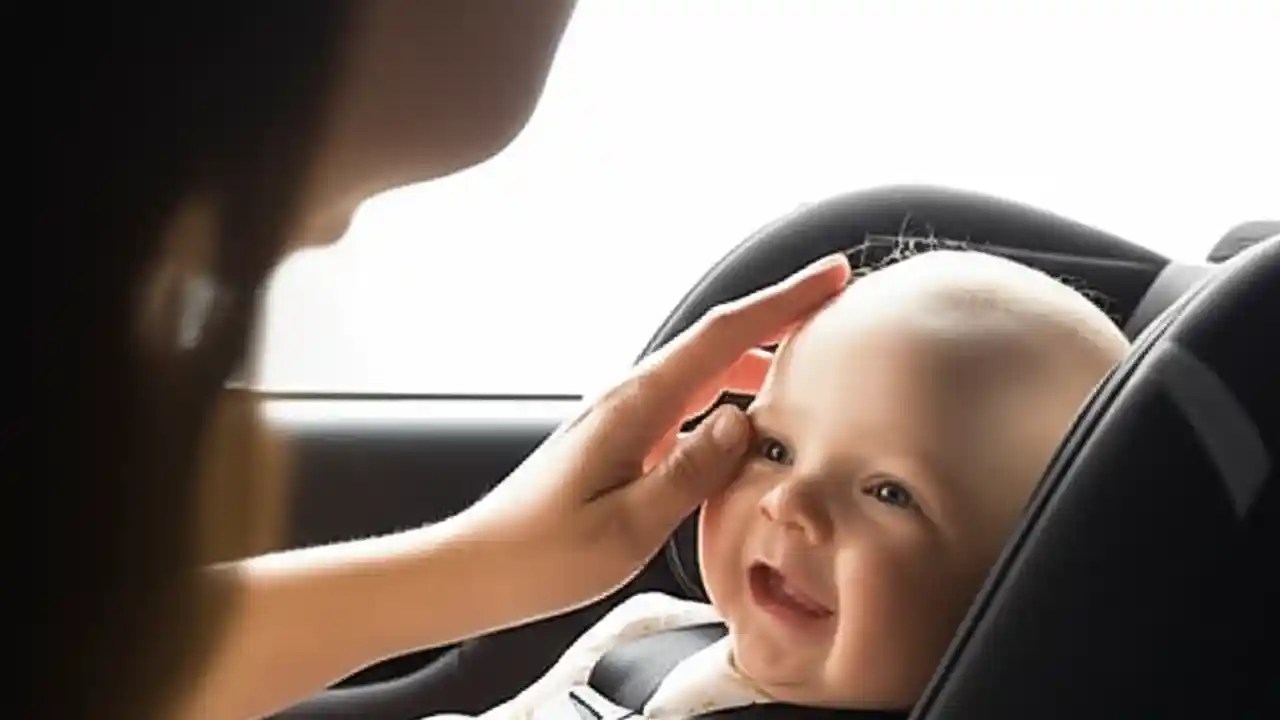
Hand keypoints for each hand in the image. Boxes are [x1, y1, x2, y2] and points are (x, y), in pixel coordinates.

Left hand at [466, 253, 850, 608]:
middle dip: (780, 319)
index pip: (723, 337)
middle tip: (838, 315)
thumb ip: (689, 472)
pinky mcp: (621, 439)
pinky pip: (688, 403)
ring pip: (704, 372)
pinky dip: (729, 394)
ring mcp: (624, 416)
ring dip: (757, 359)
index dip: (783, 302)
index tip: (833, 276)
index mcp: (635, 408)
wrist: (480, 566)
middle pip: (717, 343)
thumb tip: (742, 421)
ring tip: (809, 367)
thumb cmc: (544, 554)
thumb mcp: (628, 527)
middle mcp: (629, 399)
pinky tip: (749, 418)